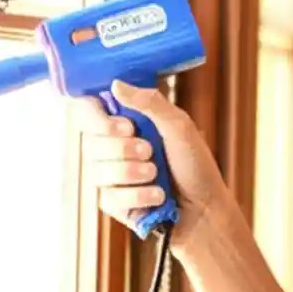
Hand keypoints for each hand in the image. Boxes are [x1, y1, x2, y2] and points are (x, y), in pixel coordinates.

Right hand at [73, 79, 230, 244]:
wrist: (205, 207)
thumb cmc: (195, 164)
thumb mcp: (178, 127)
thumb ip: (150, 103)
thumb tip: (116, 84)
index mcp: (124, 124)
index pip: (87, 112)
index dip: (98, 119)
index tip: (127, 127)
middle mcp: (111, 148)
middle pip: (91, 143)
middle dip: (125, 149)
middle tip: (151, 152)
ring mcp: (109, 177)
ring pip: (98, 171)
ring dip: (133, 173)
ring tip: (157, 174)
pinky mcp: (112, 203)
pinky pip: (109, 197)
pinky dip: (138, 196)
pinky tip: (157, 195)